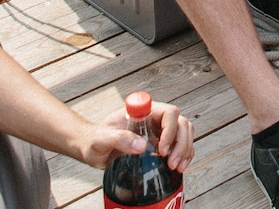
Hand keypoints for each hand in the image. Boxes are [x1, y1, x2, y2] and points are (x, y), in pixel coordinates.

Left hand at [74, 99, 193, 171]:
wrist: (93, 149)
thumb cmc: (95, 140)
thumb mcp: (102, 139)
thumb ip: (119, 138)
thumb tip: (142, 145)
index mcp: (143, 111)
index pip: (168, 112)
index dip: (170, 129)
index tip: (161, 149)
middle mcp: (154, 118)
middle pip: (181, 123)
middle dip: (181, 143)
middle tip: (171, 162)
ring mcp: (159, 130)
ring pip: (185, 133)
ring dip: (185, 149)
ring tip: (176, 167)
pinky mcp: (161, 144)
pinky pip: (182, 145)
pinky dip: (185, 155)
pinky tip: (180, 167)